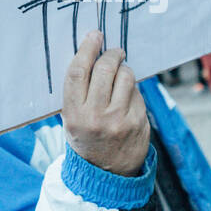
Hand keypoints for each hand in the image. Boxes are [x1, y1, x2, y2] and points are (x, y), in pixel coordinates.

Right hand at [63, 31, 150, 177]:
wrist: (107, 174)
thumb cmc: (87, 139)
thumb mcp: (71, 120)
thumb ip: (79, 91)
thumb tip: (92, 52)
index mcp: (74, 114)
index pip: (78, 72)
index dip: (86, 49)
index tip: (94, 36)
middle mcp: (96, 116)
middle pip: (104, 69)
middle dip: (111, 54)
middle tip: (114, 51)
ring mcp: (120, 120)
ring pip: (126, 76)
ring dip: (124, 69)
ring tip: (120, 74)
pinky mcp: (139, 122)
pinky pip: (138, 92)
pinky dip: (133, 89)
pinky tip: (127, 96)